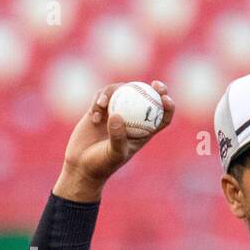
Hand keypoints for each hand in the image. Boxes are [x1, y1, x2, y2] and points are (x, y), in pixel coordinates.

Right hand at [54, 80, 174, 201]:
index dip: (168, 106)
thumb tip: (117, 115)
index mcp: (143, 132)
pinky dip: (98, 101)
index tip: (166, 98)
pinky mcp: (100, 110)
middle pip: (146, 99)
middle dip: (153, 89)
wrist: (81, 165)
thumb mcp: (113, 154)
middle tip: (153, 84)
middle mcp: (131, 120)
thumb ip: (117, 137)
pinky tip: (93, 115)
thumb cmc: (102, 164)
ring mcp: (115, 113)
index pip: (161, 118)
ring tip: (101, 105)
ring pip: (122, 93)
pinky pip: (102, 97)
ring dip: (113, 93)